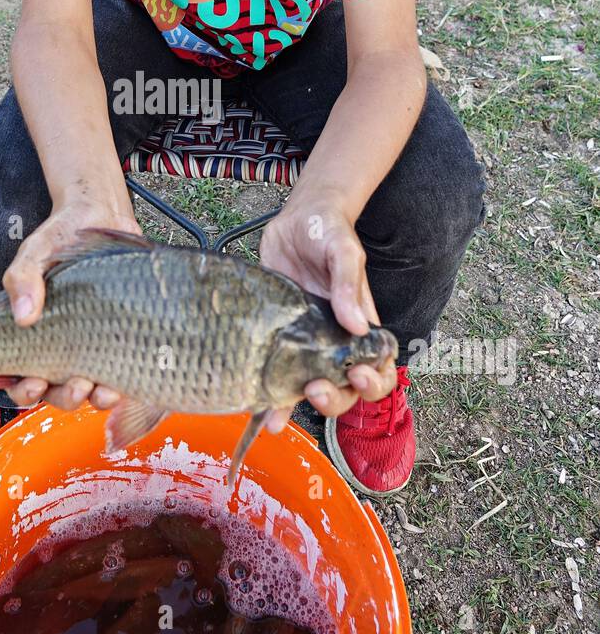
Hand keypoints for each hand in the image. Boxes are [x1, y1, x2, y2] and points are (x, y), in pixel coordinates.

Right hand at [0, 200, 141, 413]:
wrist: (99, 215)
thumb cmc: (58, 237)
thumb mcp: (34, 253)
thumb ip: (23, 279)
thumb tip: (23, 315)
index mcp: (33, 336)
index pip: (21, 379)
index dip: (24, 391)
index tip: (33, 382)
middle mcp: (62, 348)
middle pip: (58, 393)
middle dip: (66, 396)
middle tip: (77, 385)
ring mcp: (93, 347)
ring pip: (91, 390)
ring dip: (96, 398)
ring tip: (104, 391)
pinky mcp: (124, 340)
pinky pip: (125, 374)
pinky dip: (127, 386)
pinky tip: (130, 384)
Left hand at [258, 197, 397, 431]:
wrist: (295, 221)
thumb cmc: (330, 232)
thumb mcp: (344, 251)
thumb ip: (349, 284)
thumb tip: (356, 324)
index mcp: (361, 325)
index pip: (379, 366)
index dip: (374, 380)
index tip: (358, 374)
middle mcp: (334, 341)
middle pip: (345, 388)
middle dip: (335, 398)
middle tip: (316, 388)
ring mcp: (304, 343)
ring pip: (308, 388)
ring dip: (295, 405)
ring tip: (277, 413)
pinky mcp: (275, 338)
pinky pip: (273, 374)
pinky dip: (265, 396)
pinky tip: (254, 409)